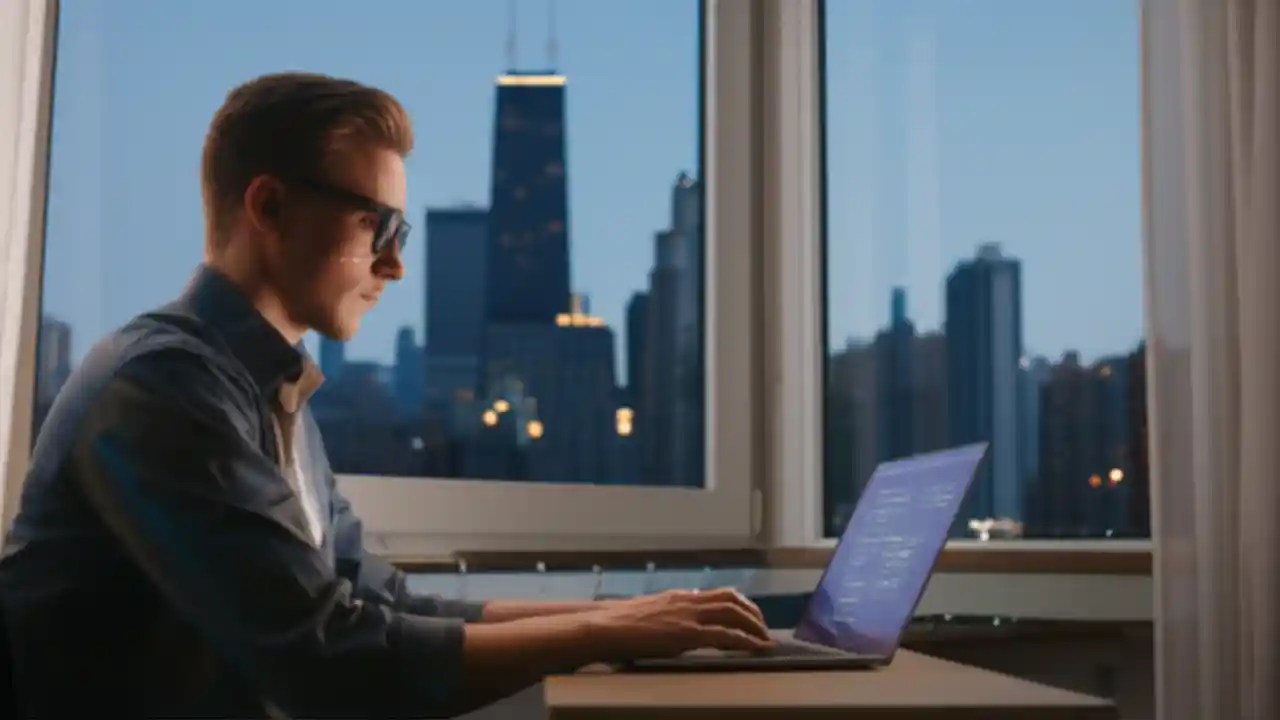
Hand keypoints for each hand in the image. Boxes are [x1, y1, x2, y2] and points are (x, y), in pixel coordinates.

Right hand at [586, 587, 773, 660]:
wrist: (606, 626)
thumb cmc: (622, 623)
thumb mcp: (653, 611)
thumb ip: (672, 614)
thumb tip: (685, 623)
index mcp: (681, 596)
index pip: (720, 594)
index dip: (741, 604)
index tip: (752, 616)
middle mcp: (688, 600)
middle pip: (732, 599)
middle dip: (753, 614)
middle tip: (763, 629)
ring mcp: (688, 616)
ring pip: (733, 613)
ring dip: (754, 626)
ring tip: (764, 640)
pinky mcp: (686, 634)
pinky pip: (724, 635)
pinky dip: (745, 641)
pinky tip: (755, 649)